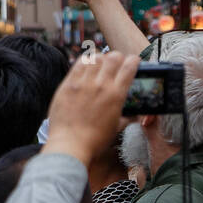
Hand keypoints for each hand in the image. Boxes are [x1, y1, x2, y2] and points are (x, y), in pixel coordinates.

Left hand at [42, 51, 139, 165]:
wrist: (70, 145)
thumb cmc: (94, 140)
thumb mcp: (117, 128)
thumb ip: (127, 118)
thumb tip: (134, 115)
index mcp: (116, 95)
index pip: (130, 66)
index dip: (134, 60)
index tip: (133, 61)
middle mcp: (101, 85)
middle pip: (113, 57)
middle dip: (118, 57)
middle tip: (116, 63)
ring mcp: (83, 83)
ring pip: (95, 57)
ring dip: (101, 58)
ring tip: (100, 64)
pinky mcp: (68, 84)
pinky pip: (78, 64)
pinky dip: (85, 61)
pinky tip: (86, 66)